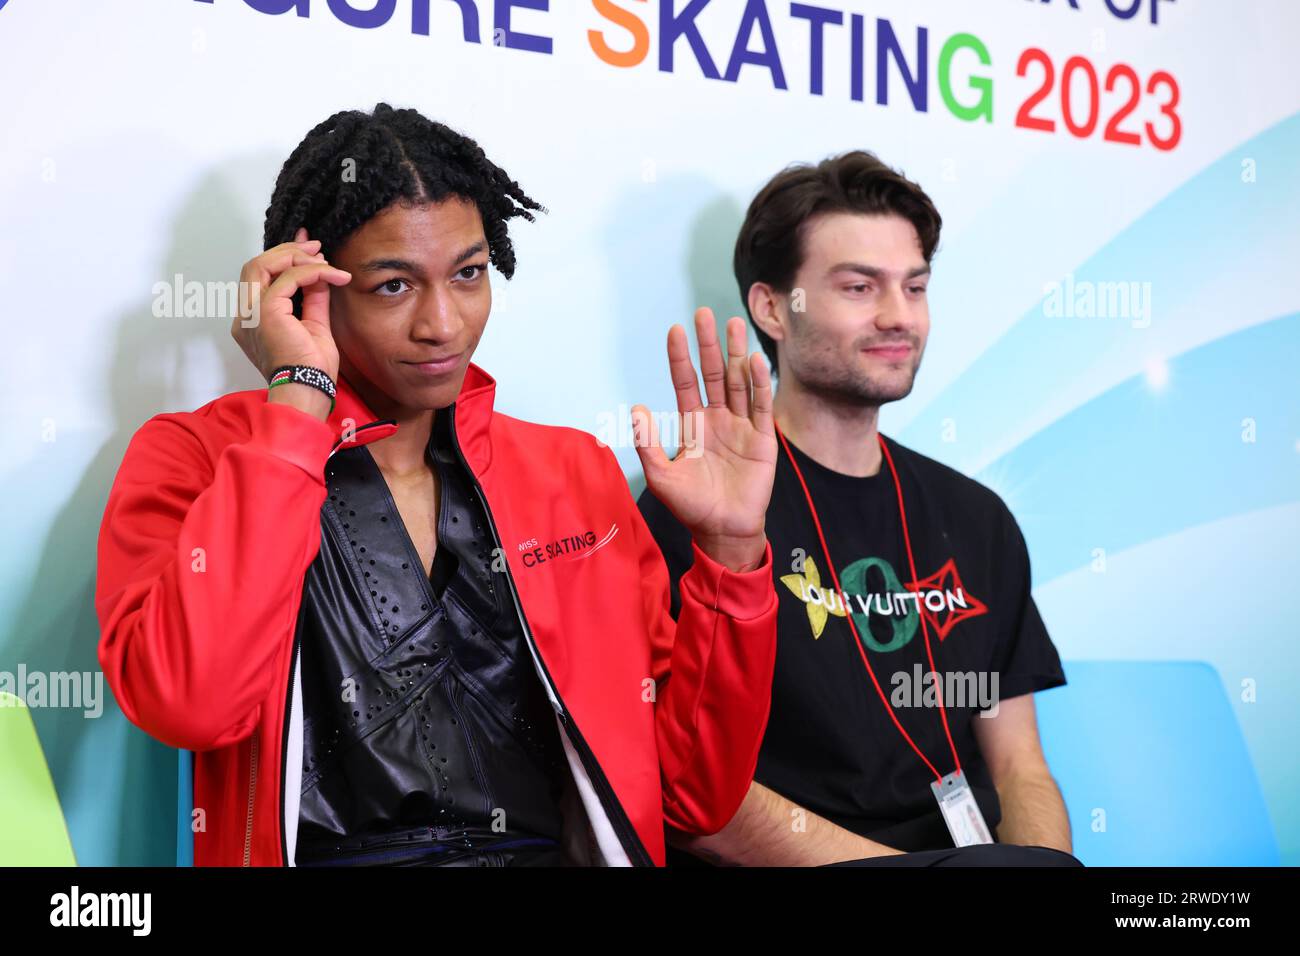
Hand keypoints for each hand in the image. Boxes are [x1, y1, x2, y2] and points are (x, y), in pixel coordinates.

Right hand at [231, 226, 349, 383]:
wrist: (309, 390)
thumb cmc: (311, 369)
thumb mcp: (314, 325)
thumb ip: (312, 297)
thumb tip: (319, 273)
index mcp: (253, 321)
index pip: (260, 278)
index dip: (282, 258)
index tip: (309, 250)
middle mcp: (246, 315)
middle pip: (255, 266)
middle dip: (287, 251)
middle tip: (316, 247)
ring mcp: (252, 313)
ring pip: (263, 265)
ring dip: (296, 256)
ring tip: (324, 260)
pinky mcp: (265, 312)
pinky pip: (288, 278)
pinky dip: (312, 271)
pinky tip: (332, 275)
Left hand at [633, 308, 775, 572]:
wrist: (724, 530)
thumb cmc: (692, 506)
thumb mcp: (663, 477)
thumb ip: (648, 445)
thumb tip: (635, 410)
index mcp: (693, 425)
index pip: (685, 383)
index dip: (680, 358)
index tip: (675, 330)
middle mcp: (717, 419)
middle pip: (713, 374)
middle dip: (709, 344)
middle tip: (704, 313)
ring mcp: (741, 426)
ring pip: (738, 382)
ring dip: (736, 354)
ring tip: (734, 324)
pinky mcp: (762, 439)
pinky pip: (760, 405)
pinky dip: (759, 383)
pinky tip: (755, 360)